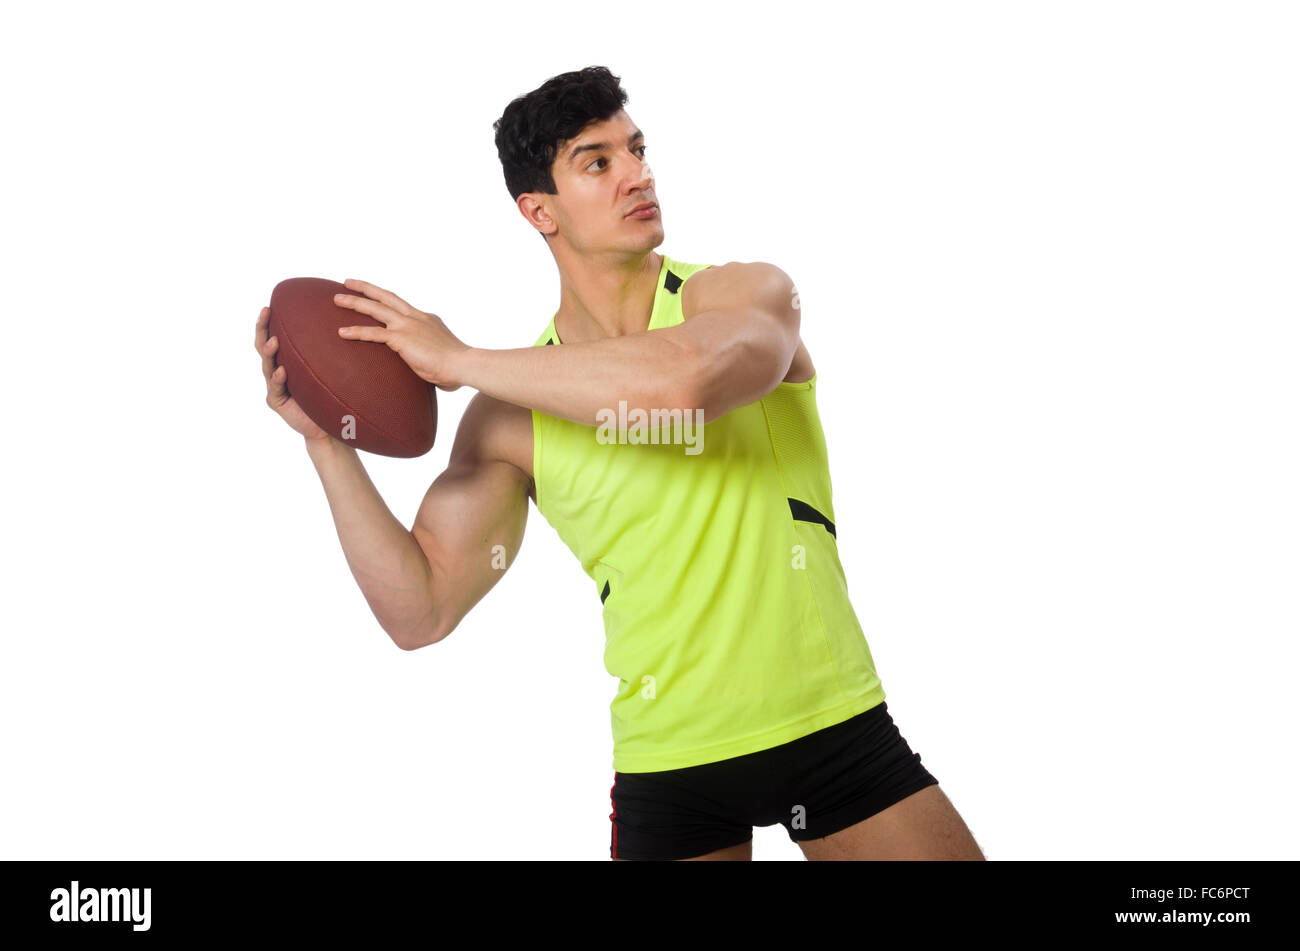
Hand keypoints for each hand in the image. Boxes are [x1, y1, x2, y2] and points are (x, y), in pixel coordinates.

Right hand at [255, 305, 333, 441]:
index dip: (271, 320)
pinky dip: (278, 379)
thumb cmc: (331, 393)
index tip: (272, 303)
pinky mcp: (276, 401)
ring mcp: (274, 386)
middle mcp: (277, 369)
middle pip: (263, 346)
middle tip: (266, 312)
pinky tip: (282, 371)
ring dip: (270, 352)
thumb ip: (330, 350)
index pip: (276, 335)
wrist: (329, 424)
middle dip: (263, 329)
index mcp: (288, 359)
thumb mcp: (330, 368)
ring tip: (274, 341)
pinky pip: (275, 388)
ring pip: (267, 365)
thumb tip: (351, 322)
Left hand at [334, 279, 467, 390]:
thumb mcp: (442, 353)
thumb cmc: (457, 367)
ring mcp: (408, 326)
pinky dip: (356, 331)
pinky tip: (341, 333)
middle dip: (366, 288)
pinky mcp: (402, 338)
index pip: (402, 306)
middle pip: (386, 297)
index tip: (375, 295)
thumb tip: (432, 368)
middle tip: (348, 282)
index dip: (386, 299)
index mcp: (426, 319)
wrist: (463, 364)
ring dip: (355, 302)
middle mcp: (416, 317)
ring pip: (376, 308)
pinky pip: (373, 333)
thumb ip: (431, 354)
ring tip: (337, 299)